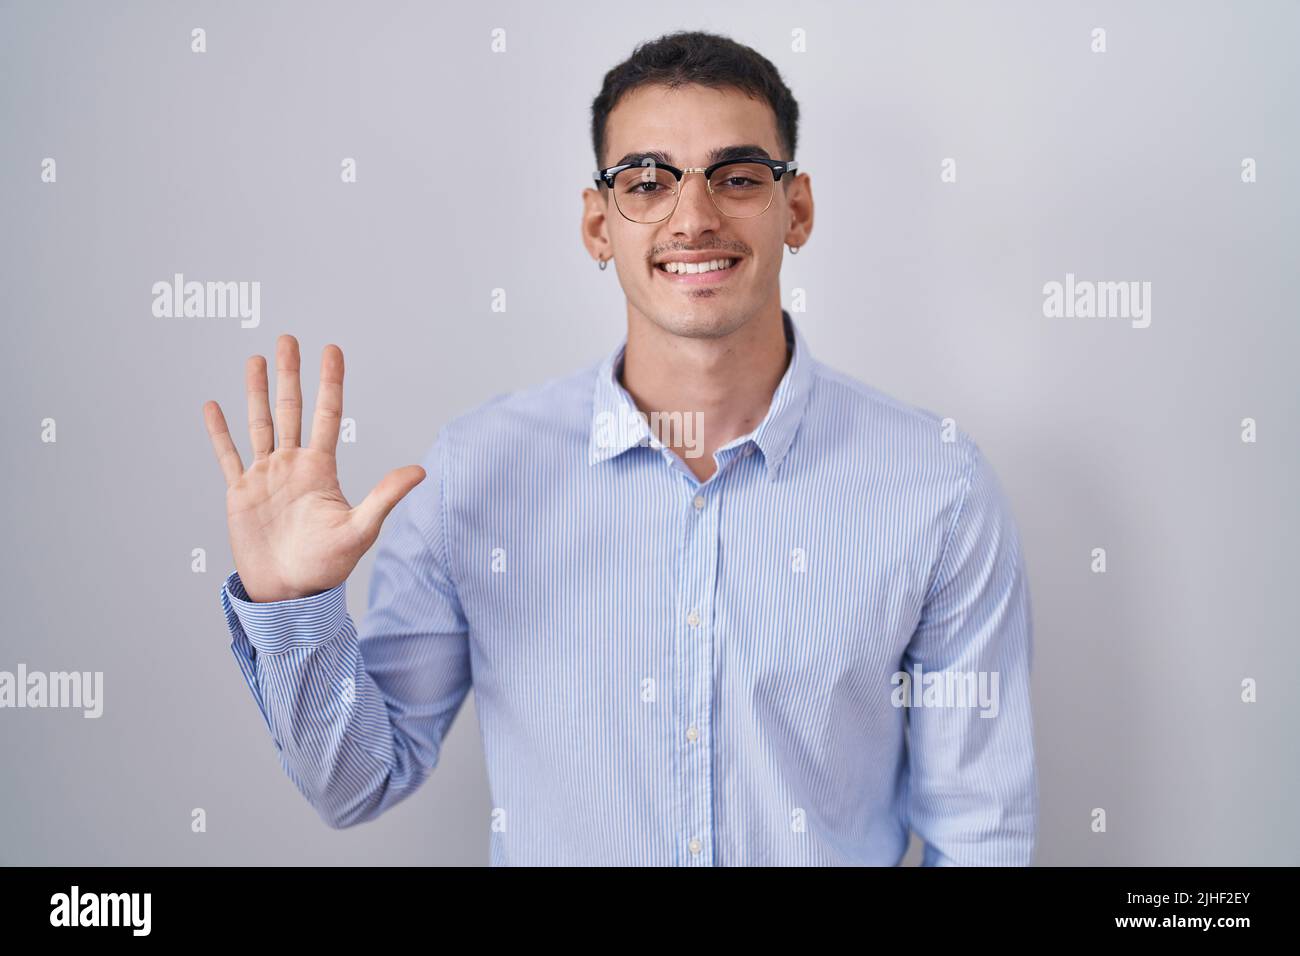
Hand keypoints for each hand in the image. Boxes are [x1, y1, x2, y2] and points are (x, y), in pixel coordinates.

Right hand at [202, 334, 425, 602]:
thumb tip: (421, 470)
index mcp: (321, 469)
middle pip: (291, 409)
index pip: (327, 415)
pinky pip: (228, 455)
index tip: (332, 349)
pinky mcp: (241, 494)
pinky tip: (214, 405)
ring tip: (256, 358)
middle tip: (289, 338)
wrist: (291, 595)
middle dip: (290, 374)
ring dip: (256, 392)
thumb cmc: (328, 567)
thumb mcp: (361, 528)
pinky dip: (220, 431)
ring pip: (260, 424)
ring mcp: (266, 477)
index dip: (329, 382)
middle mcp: (293, 466)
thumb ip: (385, 496)